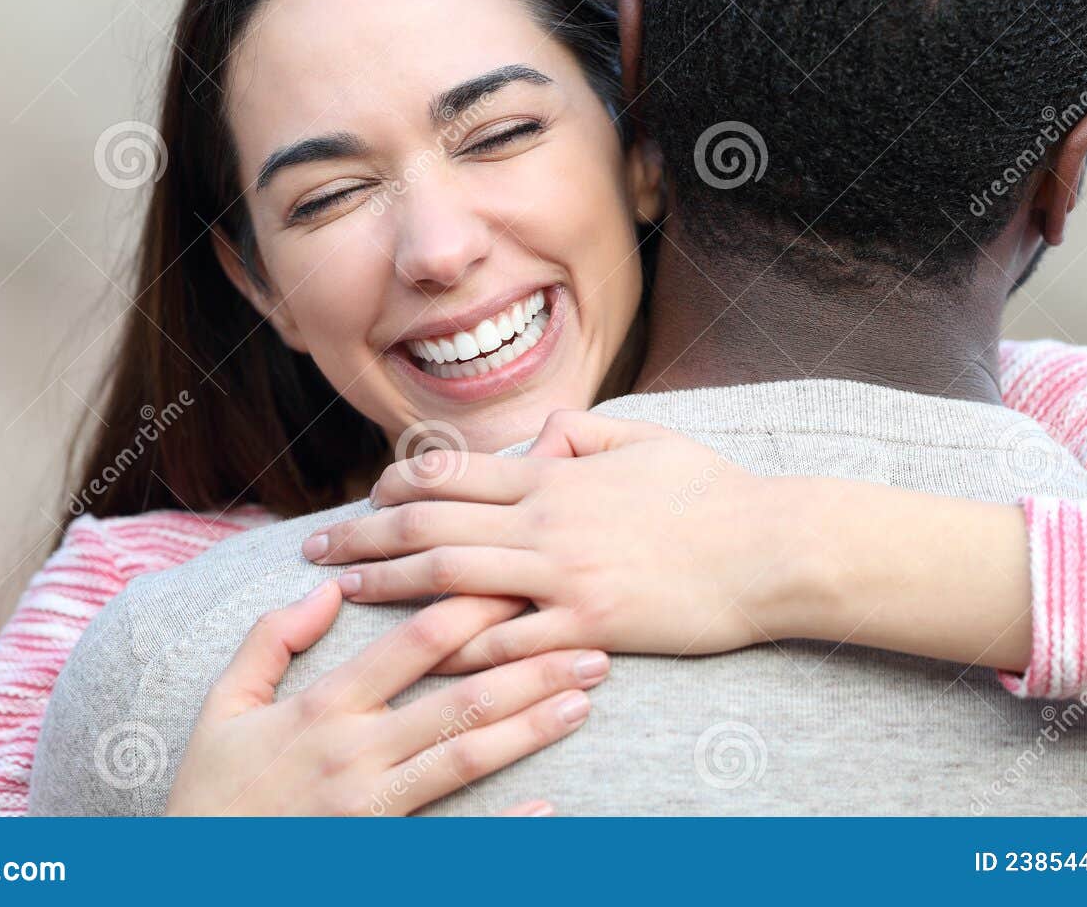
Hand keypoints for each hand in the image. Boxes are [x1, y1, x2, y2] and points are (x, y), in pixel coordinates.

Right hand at [165, 581, 607, 814]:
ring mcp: (371, 810)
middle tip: (590, 643)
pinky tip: (551, 810)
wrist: (191, 882)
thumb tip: (323, 588)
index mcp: (323, 707)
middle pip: (460, 697)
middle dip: (529, 666)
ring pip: (466, 758)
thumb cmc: (210, 793)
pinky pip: (453, 845)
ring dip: (531, 727)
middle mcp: (356, 753)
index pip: (414, 643)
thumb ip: (270, 642)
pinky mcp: (379, 857)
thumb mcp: (221, 708)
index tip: (523, 579)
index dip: (473, 606)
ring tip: (583, 701)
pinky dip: (503, 831)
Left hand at [304, 410, 819, 668]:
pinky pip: (504, 639)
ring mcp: (562, 575)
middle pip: (430, 523)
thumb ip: (588, 433)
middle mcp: (546, 521)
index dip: (398, 485)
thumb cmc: (716, 494)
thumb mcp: (649, 440)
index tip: (367, 499)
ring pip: (449, 578)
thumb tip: (546, 436)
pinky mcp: (586, 626)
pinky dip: (455, 645)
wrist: (770, 548)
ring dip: (386, 585)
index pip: (454, 473)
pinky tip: (416, 654)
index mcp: (557, 475)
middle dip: (364, 535)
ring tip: (342, 594)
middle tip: (316, 551)